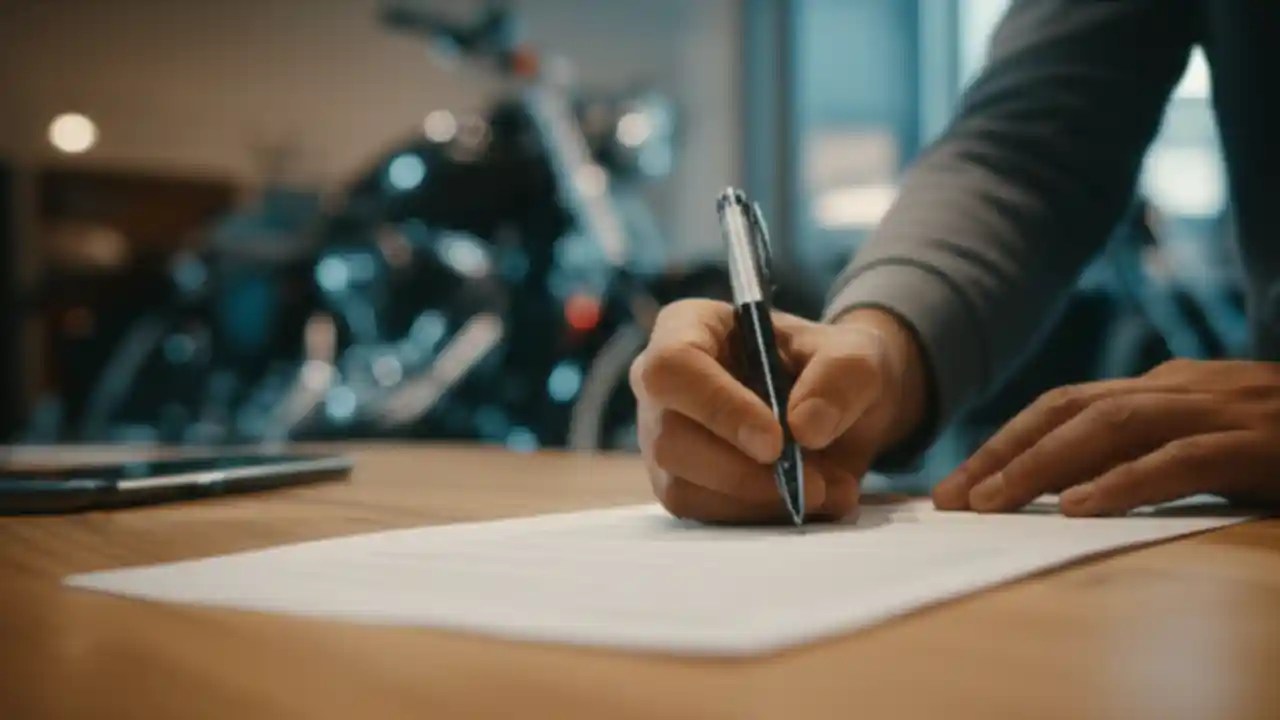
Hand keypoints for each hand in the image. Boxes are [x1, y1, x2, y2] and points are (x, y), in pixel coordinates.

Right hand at [629, 299, 927, 522]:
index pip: (673, 368)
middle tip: (812, 482)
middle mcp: (662, 386)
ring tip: (827, 489)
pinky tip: (807, 500)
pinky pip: (704, 515)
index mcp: (687, 328)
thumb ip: (841, 377)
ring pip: (683, 487)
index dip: (718, 408)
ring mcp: (663, 439)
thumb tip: (805, 429)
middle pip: (671, 438)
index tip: (775, 443)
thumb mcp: (856, 355)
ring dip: (759, 500)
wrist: (837, 409)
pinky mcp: (680, 485)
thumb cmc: (831, 366)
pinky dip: (761, 516)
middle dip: (743, 471)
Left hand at [933, 359, 1279, 515]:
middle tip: (950, 499)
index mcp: (1163, 385)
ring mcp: (1220, 410)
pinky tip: (1078, 510)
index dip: (1004, 441)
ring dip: (1041, 467)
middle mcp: (1181, 388)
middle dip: (1002, 454)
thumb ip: (1149, 444)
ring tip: (992, 505)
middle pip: (1068, 412)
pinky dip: (1124, 483)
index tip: (954, 483)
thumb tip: (1074, 481)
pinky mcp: (1258, 443)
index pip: (1063, 406)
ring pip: (1109, 428)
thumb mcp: (1208, 433)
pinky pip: (1179, 461)